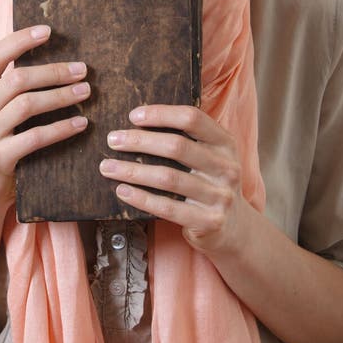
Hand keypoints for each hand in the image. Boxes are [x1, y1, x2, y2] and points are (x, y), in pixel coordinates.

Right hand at [0, 25, 89, 212]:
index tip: (48, 30)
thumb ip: (12, 87)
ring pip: (27, 105)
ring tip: (86, 92)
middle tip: (83, 69)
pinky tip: (81, 124)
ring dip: (61, 97)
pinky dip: (61, 128)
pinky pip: (35, 137)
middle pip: (18, 79)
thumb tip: (56, 59)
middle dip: (54, 72)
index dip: (21, 40)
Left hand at [99, 104, 245, 255]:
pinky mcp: (209, 221)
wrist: (235, 228)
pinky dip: (141, 198)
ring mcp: (220, 196)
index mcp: (225, 143)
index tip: (132, 116)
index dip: (161, 114)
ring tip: (107, 167)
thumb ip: (187, 137)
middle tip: (113, 140)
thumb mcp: (210, 155)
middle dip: (140, 141)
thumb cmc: (209, 182)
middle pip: (177, 146)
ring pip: (168, 178)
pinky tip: (122, 191)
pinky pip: (167, 208)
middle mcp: (226, 167)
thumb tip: (138, 120)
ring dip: (133, 171)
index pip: (192, 118)